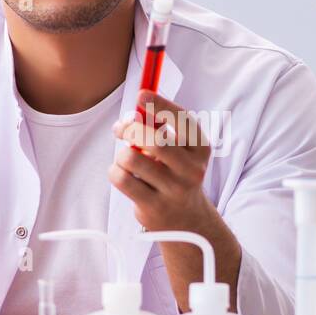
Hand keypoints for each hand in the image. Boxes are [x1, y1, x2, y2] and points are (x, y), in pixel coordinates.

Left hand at [109, 90, 214, 230]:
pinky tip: (122, 174)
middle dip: (131, 129)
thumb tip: (132, 115)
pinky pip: (122, 179)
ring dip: (121, 154)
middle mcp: (191, 169)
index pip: (183, 121)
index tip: (141, 94)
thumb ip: (160, 130)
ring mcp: (174, 190)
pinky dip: (115, 172)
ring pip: (132, 159)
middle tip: (121, 129)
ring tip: (125, 159)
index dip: (160, 105)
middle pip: (155, 140)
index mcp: (200, 149)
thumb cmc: (176, 174)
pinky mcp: (154, 207)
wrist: (187, 219)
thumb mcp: (179, 151)